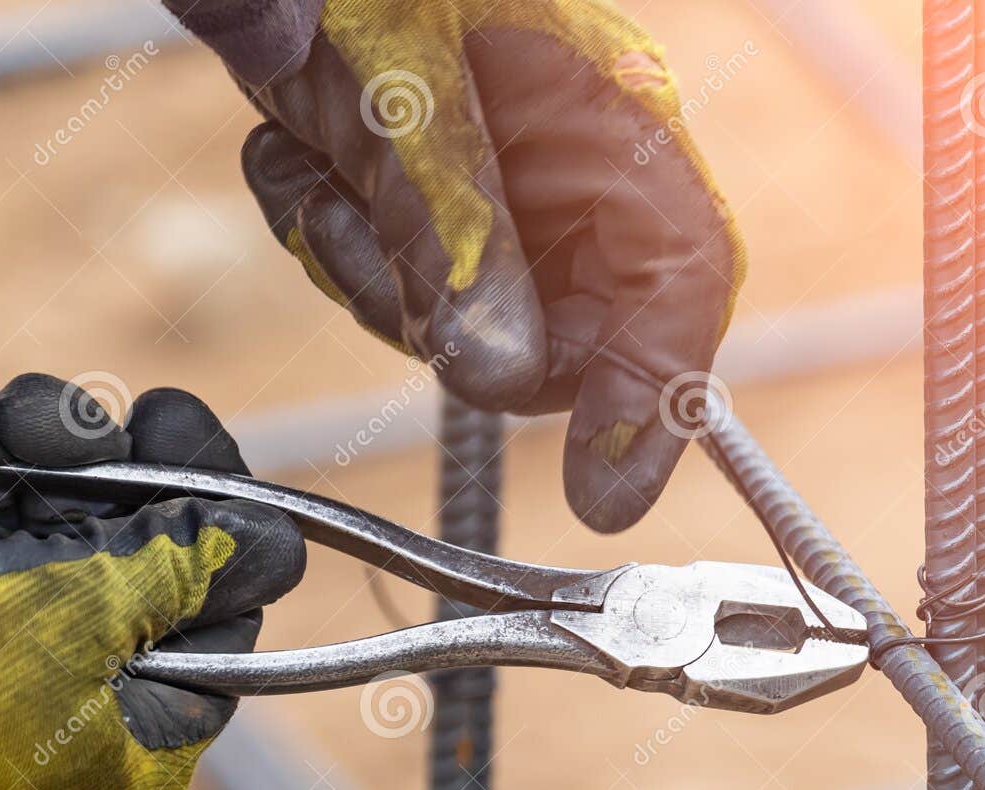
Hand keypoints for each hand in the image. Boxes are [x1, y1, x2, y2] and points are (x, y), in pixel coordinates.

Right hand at [0, 322, 304, 789]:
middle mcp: (58, 683)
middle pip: (102, 528)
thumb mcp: (79, 620)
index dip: (202, 500)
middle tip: (45, 420)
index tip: (169, 420)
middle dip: (69, 445)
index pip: (210, 600)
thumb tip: (274, 543)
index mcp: (134, 723)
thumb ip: (177, 568)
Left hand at [169, 0, 746, 532]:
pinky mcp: (418, 192)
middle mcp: (567, 170)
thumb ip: (460, 236)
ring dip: (373, 272)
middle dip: (456, 322)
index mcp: (611, 126)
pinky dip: (330, 236)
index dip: (654, 395)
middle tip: (385, 265)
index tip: (601, 496)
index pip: (679, 284)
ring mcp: (492, 187)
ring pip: (456, 319)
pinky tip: (305, 158)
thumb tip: (502, 377)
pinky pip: (388, 275)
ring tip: (327, 175)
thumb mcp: (410, 98)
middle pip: (557, 329)